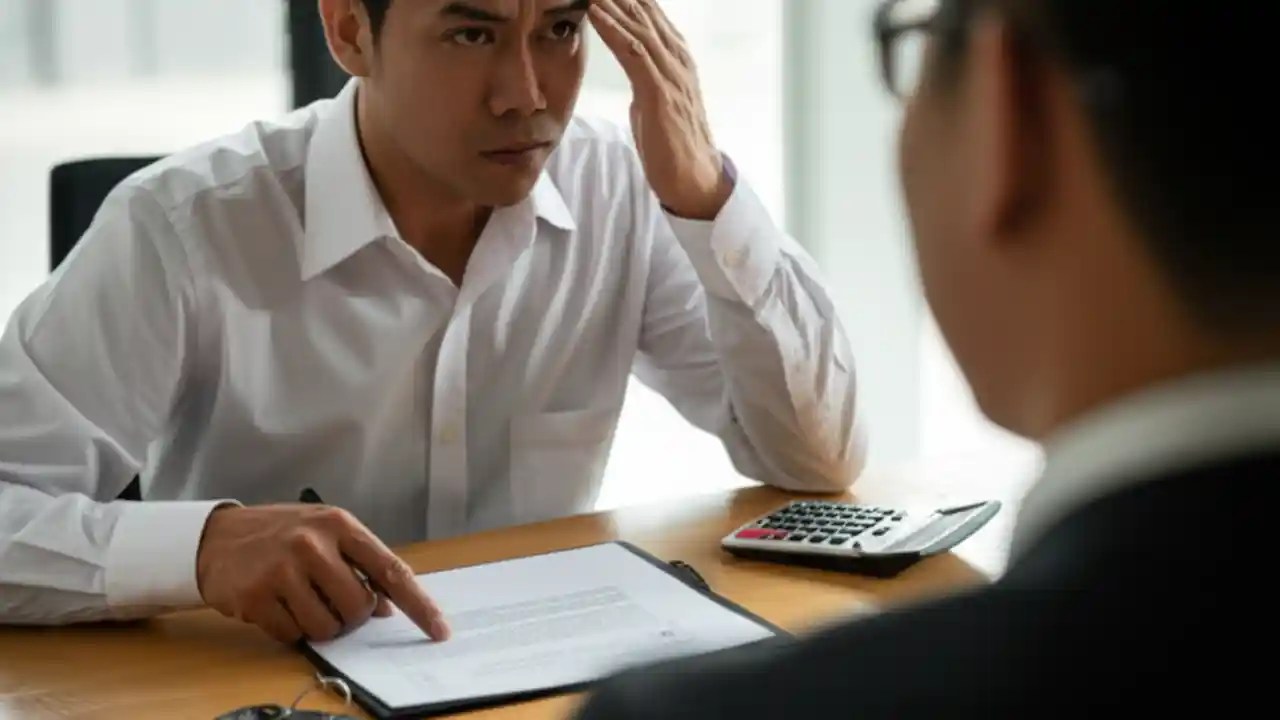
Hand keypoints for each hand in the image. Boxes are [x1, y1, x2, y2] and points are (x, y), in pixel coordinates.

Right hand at [196, 504, 449, 643]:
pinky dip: (289, 629)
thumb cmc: (280, 534)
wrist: (216, 536)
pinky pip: (292, 635)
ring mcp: (283, 570)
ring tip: (299, 599)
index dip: (419, 604)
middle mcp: (313, 543)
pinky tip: (276, 604)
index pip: (391, 570)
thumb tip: (387, 608)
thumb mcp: (324, 534)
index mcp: (340, 525)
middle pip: (358, 607)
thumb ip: (359, 565)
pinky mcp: (257, 596)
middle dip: (350, 615)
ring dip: (318, 625)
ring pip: (327, 627)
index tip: (439, 629)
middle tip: (329, 600)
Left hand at [589, 0, 731, 219]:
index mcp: (677, 59)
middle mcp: (678, 60)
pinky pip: (634, 52)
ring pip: (639, 26)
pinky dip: (613, 30)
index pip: (650, 17)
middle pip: (645, 13)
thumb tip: (634, 64)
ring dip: (613, 2)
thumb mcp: (655, 100)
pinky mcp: (661, 93)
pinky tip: (596, 13)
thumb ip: (646, 76)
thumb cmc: (674, 143)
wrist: (694, 178)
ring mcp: (671, 75)